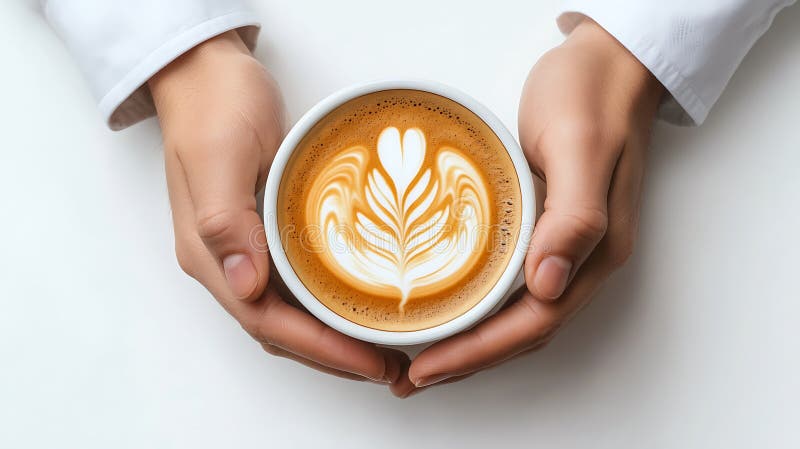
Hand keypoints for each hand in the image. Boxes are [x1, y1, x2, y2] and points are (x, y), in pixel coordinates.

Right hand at [149, 31, 405, 384]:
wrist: (207, 73)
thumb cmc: (214, 105)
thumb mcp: (219, 154)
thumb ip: (225, 220)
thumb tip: (245, 284)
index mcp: (210, 253)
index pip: (268, 323)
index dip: (321, 349)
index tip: (370, 363)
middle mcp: (226, 262)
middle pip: (283, 330)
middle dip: (334, 356)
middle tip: (391, 368)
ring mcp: (245, 249)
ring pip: (291, 313)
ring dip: (334, 337)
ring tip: (383, 349)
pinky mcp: (265, 231)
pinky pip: (298, 284)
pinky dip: (329, 304)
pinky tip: (360, 304)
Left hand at [396, 19, 663, 396]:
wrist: (609, 61)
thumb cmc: (592, 94)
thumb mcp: (581, 146)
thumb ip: (574, 217)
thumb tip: (548, 286)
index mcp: (596, 251)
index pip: (533, 323)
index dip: (478, 354)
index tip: (426, 370)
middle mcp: (582, 259)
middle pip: (522, 331)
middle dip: (467, 361)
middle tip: (410, 379)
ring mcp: (565, 245)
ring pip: (516, 314)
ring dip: (472, 343)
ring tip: (423, 360)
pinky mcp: (545, 226)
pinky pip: (510, 284)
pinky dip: (479, 307)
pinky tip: (450, 307)